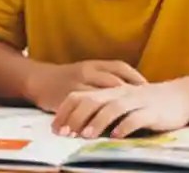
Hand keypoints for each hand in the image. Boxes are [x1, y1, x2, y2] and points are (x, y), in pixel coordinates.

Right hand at [26, 59, 147, 111]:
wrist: (39, 79)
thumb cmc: (68, 77)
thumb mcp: (87, 71)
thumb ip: (106, 77)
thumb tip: (133, 89)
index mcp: (93, 64)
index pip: (120, 66)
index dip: (135, 77)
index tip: (149, 88)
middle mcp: (86, 71)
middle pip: (113, 81)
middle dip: (129, 94)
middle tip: (143, 105)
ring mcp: (76, 84)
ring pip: (100, 96)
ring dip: (115, 107)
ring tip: (128, 117)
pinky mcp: (67, 98)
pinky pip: (85, 108)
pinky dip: (97, 117)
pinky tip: (107, 124)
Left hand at [52, 81, 188, 139]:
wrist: (180, 96)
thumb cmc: (146, 102)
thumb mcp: (120, 101)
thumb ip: (101, 109)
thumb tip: (75, 126)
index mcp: (109, 91)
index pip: (81, 96)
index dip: (66, 111)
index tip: (55, 128)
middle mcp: (120, 93)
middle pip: (93, 100)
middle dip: (77, 117)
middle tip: (66, 133)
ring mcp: (136, 101)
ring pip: (113, 108)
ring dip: (97, 122)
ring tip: (85, 135)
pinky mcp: (152, 112)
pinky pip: (136, 118)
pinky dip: (124, 126)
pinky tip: (116, 136)